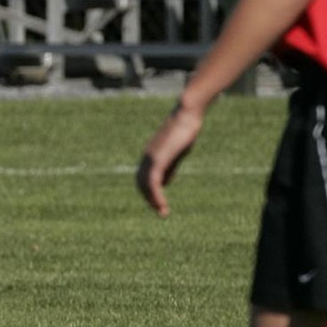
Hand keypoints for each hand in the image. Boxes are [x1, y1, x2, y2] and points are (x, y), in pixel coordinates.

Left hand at [136, 102, 203, 217]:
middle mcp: (147, 157)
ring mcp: (151, 157)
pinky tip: (163, 204)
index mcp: (150, 155)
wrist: (186, 114)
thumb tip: (164, 183)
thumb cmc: (185, 130)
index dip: (148, 192)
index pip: (142, 178)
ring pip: (145, 184)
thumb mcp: (176, 152)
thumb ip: (169, 167)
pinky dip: (156, 195)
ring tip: (163, 212)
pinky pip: (152, 181)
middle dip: (149, 199)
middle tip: (161, 211)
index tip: (159, 204)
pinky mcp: (158, 158)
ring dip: (152, 200)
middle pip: (140, 182)